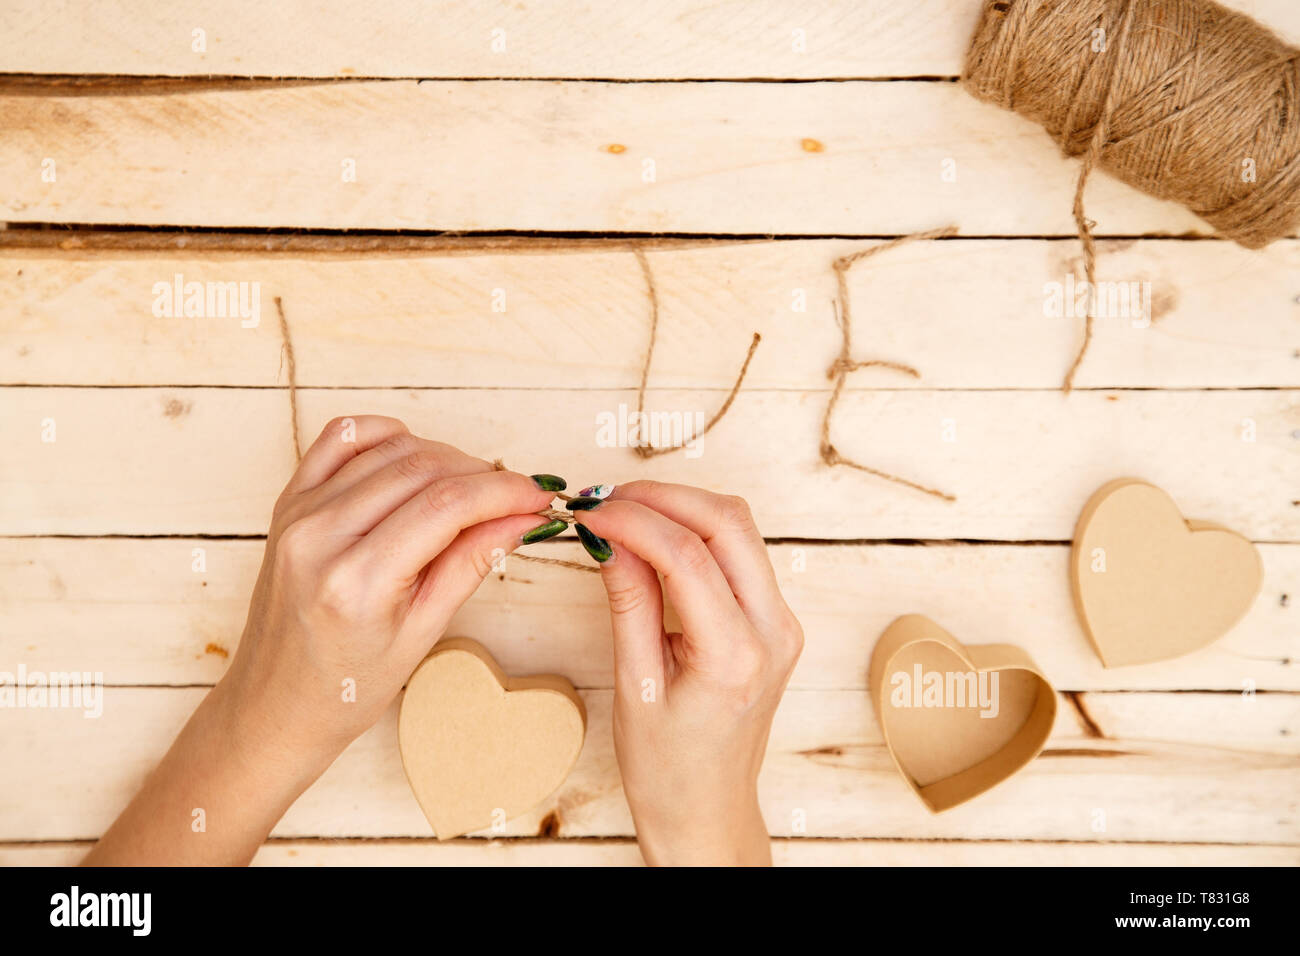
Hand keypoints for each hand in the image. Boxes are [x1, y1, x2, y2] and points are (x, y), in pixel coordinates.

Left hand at [85, 416, 564, 863]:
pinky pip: (341, 439)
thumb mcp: (423, 633)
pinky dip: (386, 435)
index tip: (537, 497)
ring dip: (444, 457)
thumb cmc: (347, 685)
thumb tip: (521, 518)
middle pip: (423, 469)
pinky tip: (415, 459)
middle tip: (516, 498)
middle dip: (482, 476)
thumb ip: (471, 563)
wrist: (274, 705)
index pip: (448, 505)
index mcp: (357, 582)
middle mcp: (320, 537)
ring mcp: (299, 514)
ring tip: (472, 490)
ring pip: (390, 449)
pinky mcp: (288, 503)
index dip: (504, 492)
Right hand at [568, 481, 802, 865]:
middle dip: (664, 497)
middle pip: (728, 522)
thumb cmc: (667, 766)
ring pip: (739, 528)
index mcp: (736, 657)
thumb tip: (610, 535)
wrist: (707, 809)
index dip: (633, 521)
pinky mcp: (774, 620)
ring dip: (682, 507)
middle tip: (607, 499)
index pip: (687, 556)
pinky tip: (654, 535)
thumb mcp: (634, 685)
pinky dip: (696, 531)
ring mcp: (781, 623)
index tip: (590, 512)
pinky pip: (740, 553)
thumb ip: (628, 602)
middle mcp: (772, 632)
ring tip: (624, 512)